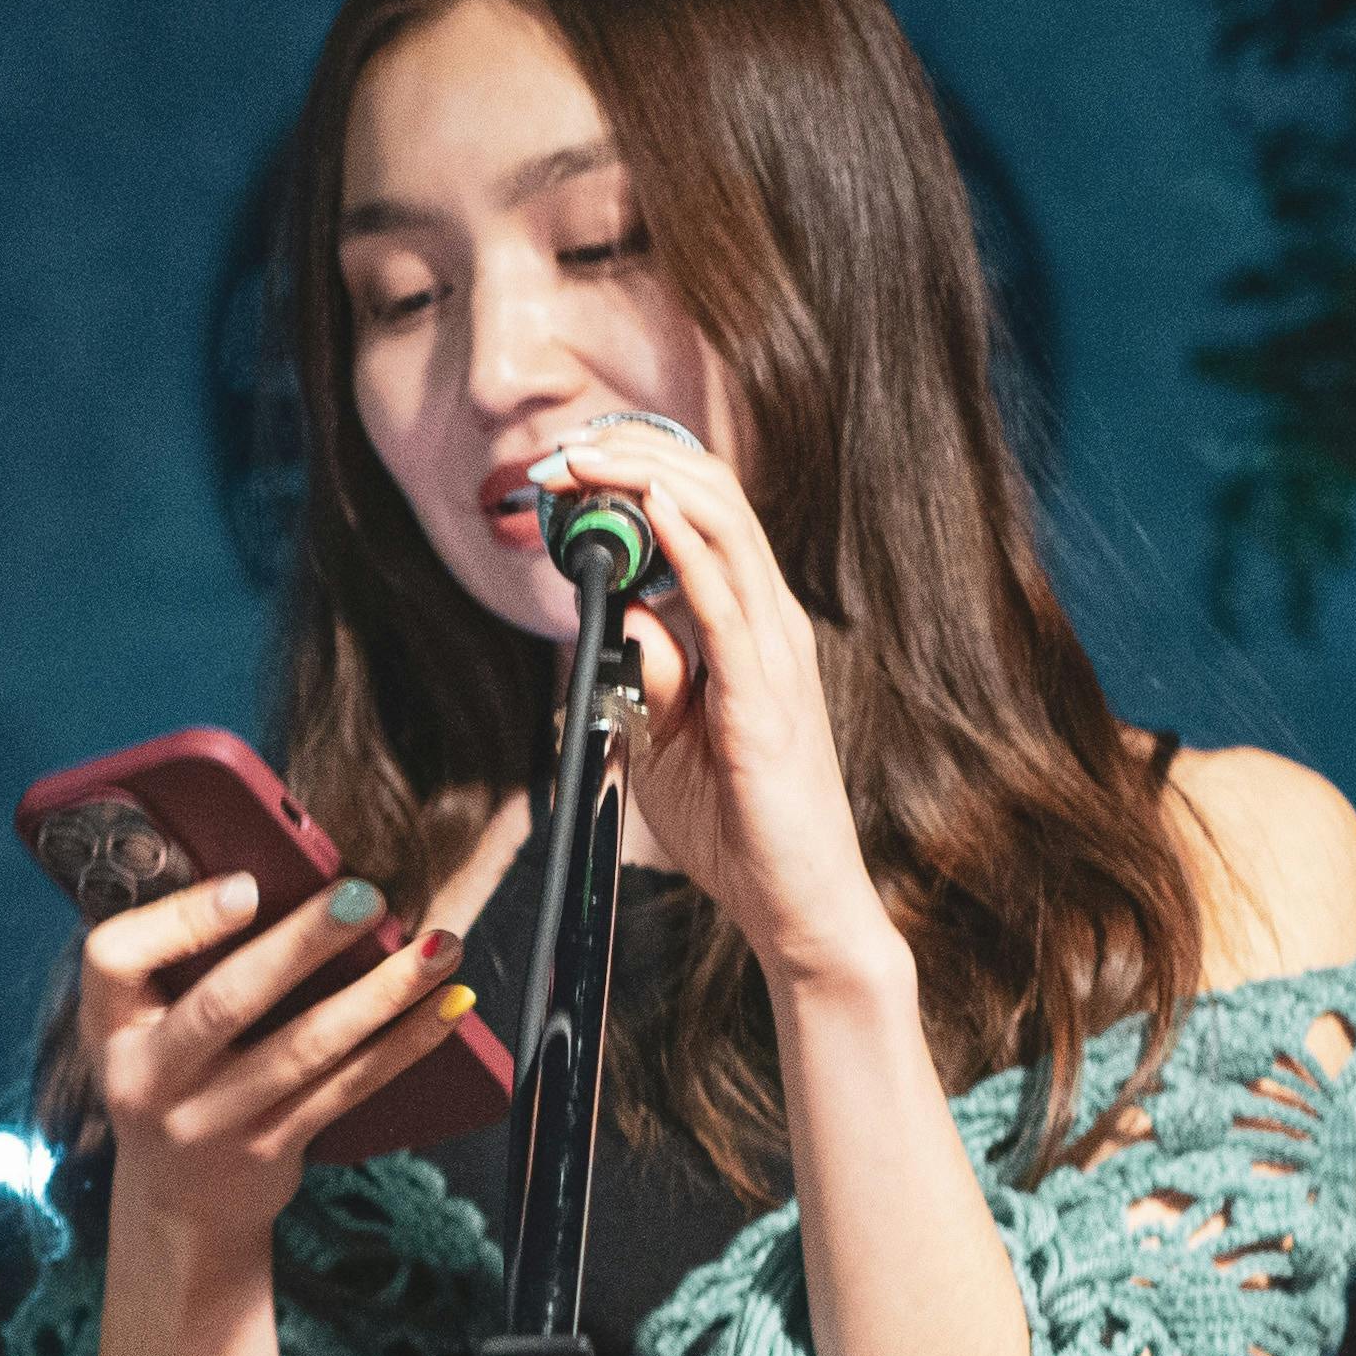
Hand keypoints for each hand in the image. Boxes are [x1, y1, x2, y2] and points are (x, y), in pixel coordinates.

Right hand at [75, 869, 473, 1252]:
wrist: (179, 1206)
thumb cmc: (169, 1082)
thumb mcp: (139, 1028)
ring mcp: (215, 1120)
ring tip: (439, 948)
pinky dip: (404, 1045)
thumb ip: (177, 962)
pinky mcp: (273, 1148)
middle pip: (228, 1001)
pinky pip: (347, 1088)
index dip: (179, 920)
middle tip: (365, 896)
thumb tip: (276, 880)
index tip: (247, 887)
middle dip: (301, 943)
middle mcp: (153, 1077)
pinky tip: (448, 1008)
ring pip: (306, 1047)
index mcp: (111, 1026)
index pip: (114, 959)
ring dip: (380, 993)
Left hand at [529, 430, 895, 984]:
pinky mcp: (763, 698)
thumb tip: (615, 608)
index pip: (703, 510)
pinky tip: (645, 507)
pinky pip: (723, 601)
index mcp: (751, 624)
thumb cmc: (738, 826)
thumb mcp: (663, 734)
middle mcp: (772, 623)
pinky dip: (684, 543)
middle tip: (558, 452)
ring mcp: (775, 655)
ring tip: (584, 459)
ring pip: (721, 525)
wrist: (797, 903)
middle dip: (630, 456)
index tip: (567, 466)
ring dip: (646, 479)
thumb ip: (645, 668)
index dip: (637, 469)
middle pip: (711, 495)